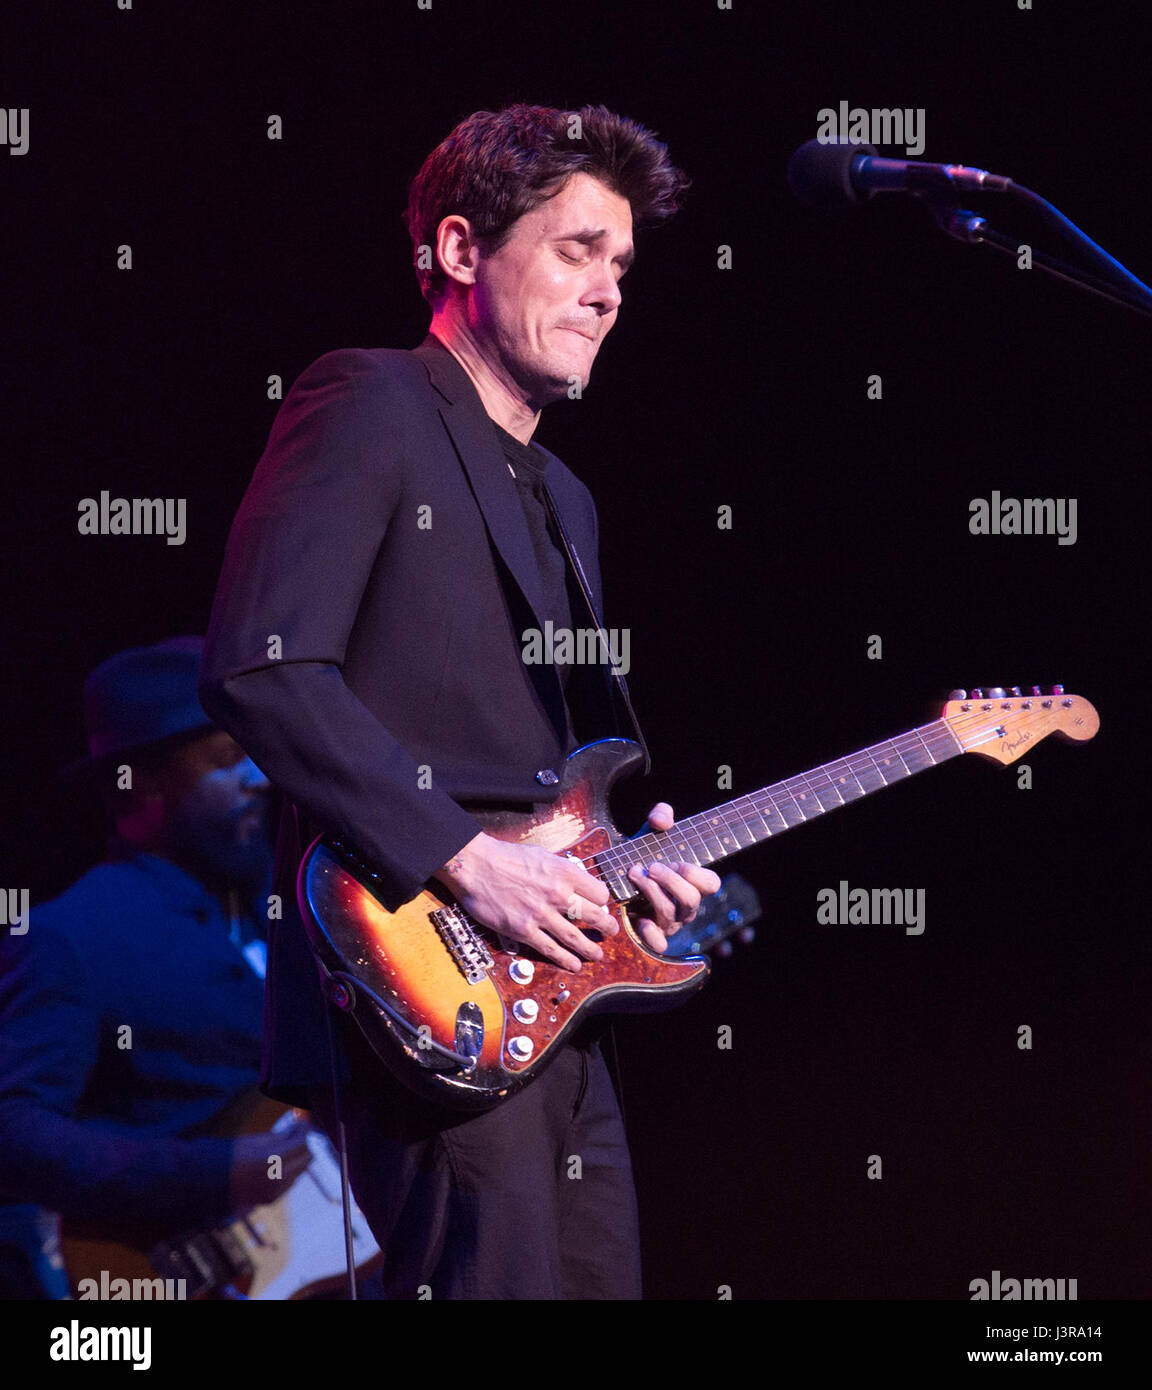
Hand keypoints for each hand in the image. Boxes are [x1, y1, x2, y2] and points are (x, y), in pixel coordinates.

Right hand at [228, 1120, 311, 1215]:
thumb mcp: (254, 1140)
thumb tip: (299, 1129)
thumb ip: (280, 1136)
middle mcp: (275, 1179)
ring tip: (288, 1143)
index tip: (302, 1121)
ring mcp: (273, 1192)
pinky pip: (289, 1182)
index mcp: (270, 1161)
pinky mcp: (270, 1200)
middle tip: (297, 1130)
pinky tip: (280, 1160)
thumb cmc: (226, 1155)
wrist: (204, 1183)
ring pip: (300, 1171)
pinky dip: (290, 1169)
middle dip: (305, 1144)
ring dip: (299, 1157)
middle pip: (306, 1159)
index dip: (304, 1131)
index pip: (302, 1144)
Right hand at [434, 832, 617, 972]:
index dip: (602, 900)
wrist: (476, 865)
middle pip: (594, 916)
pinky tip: (574, 965)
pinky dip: (565, 959)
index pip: (599, 892)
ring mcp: (541, 915)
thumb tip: (575, 880)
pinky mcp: (524, 930)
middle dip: (607, 927)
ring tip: (597, 955)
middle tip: (611, 932)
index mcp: (565, 873)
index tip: (600, 905)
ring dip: (590, 949)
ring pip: (575, 937)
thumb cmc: (506, 856)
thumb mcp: (542, 854)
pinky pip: (550, 949)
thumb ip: (561, 869)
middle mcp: (558, 894)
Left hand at [627, 802, 721, 953]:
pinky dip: (651, 933)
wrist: (618, 878)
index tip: (676, 862)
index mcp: (693, 884)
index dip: (695, 873)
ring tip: (634, 874)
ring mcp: (671, 922)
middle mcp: (686, 906)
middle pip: (691, 900)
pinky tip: (640, 919)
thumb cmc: (643, 857)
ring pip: (670, 914)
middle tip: (651, 866)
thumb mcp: (650, 834)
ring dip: (651, 892)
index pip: (711, 883)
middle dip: (671, 881)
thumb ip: (660, 817)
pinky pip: (660, 944)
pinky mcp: (653, 935)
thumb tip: (662, 819)